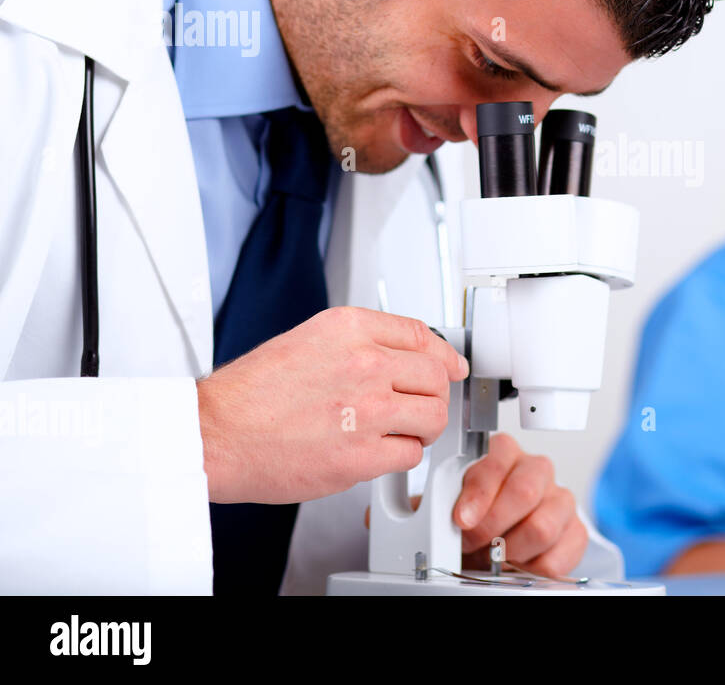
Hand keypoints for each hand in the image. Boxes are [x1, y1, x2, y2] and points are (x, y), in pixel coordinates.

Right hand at [197, 306, 467, 502]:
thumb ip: (357, 343)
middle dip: (433, 393)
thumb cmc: (250, 395)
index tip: (450, 366)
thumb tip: (403, 355)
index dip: (443, 355)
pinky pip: (410, 454)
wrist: (214, 434)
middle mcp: (364, 364)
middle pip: (436, 376)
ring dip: (424, 426)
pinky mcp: (361, 455)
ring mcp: (367, 410)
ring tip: (404, 431)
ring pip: (432, 416)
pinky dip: (401, 455)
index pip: (422, 335)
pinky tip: (380, 451)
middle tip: (419, 405)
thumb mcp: (307, 340)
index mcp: (350, 329)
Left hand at [453, 433, 586, 576]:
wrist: (488, 541)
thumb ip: (449, 504)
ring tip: (495, 555)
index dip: (478, 494)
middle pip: (524, 491)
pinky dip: (531, 568)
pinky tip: (518, 562)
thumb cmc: (473, 518)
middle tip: (474, 542)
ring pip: (542, 527)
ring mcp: (560, 500)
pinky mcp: (575, 532)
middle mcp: (537, 470)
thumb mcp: (452, 504)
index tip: (461, 520)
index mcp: (505, 452)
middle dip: (492, 525)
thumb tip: (452, 519)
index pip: (497, 462)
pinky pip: (559, 556)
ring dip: (511, 550)